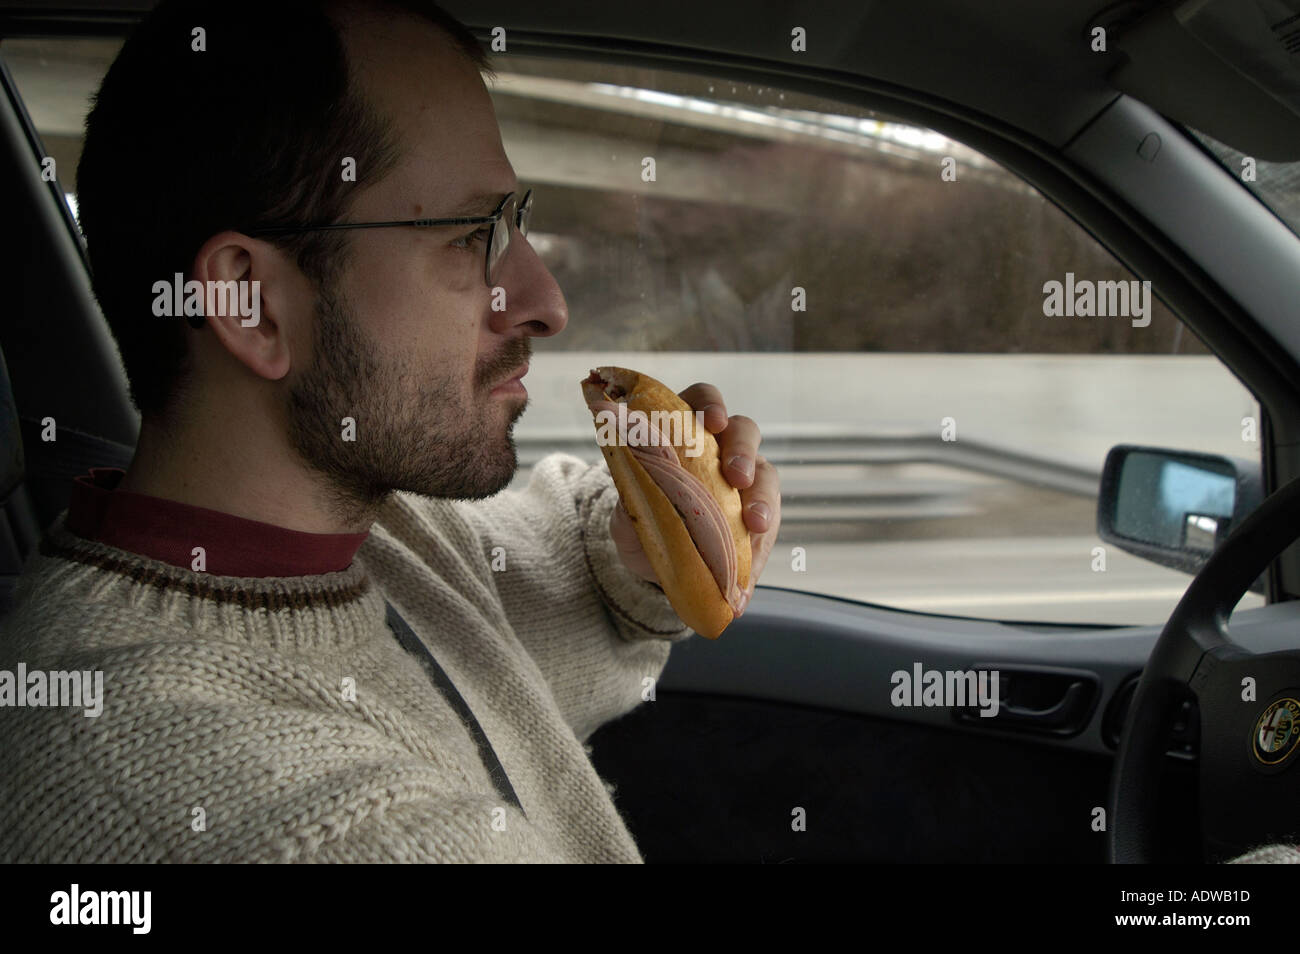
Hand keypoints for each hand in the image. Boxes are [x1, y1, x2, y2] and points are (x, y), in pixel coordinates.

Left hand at [610, 382, 779, 615]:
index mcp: (687, 432)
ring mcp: (745, 481)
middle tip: (737, 478)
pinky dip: (759, 548)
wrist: (657, 557)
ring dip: (762, 498)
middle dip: (743, 452)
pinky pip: (767, 524)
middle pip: (744, 432)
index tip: (712, 422)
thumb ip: (631, 509)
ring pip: (765, 474)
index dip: (710, 406)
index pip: (702, 401)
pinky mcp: (758, 515)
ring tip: (755, 526)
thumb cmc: (643, 520)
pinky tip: (749, 571)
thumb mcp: (628, 516)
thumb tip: (635, 514)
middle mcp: (722, 449)